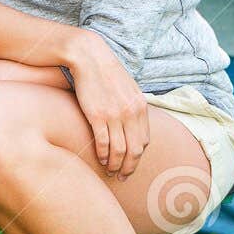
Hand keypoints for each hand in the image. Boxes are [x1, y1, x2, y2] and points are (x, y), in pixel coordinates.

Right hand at [66, 29, 149, 179]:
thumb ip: (133, 107)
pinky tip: (101, 159)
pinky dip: (103, 154)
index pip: (144, 140)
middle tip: (122, 176)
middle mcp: (131, 112)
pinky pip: (103, 142)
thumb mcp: (128, 89)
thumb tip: (133, 124)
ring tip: (110, 171)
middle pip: (135, 149)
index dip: (138, 157)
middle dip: (129, 166)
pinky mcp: (97, 115)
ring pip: (119, 149)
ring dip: (115, 164)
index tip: (131, 165)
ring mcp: (115, 115)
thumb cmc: (105, 73)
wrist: (89, 57)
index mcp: (141, 107)